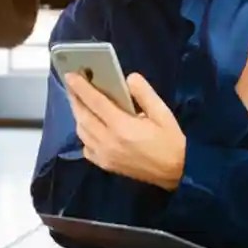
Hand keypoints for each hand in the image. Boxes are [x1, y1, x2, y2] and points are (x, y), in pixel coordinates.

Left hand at [65, 72, 185, 190]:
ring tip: (80, 101)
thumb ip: (144, 94)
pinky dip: (84, 134)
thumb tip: (128, 78)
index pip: (95, 102)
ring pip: (82, 132)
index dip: (81, 87)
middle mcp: (108, 141)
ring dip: (78, 115)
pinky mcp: (106, 165)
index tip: (70, 75)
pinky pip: (86, 147)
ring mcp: (104, 155)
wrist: (177, 172)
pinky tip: (90, 126)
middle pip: (83, 116)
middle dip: (75, 99)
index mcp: (122, 127)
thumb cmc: (171, 141)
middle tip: (72, 85)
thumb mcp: (162, 113)